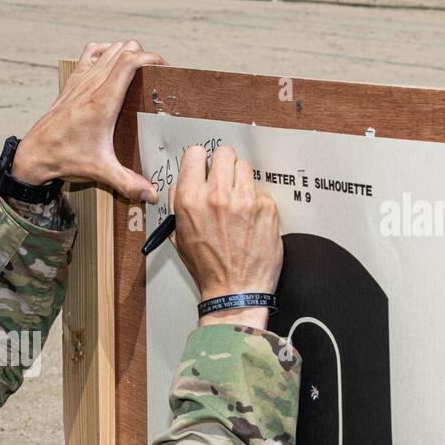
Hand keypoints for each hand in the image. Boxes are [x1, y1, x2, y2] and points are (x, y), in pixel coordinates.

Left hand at [11, 40, 167, 202]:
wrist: (35, 154)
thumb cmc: (65, 159)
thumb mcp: (100, 171)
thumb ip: (128, 183)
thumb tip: (152, 195)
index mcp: (103, 102)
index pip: (131, 61)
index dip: (152, 58)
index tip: (164, 68)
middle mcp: (92, 85)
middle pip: (124, 49)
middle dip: (144, 56)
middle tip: (154, 74)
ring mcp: (80, 81)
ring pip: (110, 48)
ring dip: (126, 52)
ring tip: (138, 70)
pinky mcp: (72, 82)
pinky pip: (91, 53)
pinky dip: (105, 51)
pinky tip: (112, 64)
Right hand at [168, 145, 281, 330]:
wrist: (235, 290)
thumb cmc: (206, 266)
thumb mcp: (179, 234)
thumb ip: (178, 202)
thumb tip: (185, 180)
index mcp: (190, 200)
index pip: (195, 154)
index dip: (200, 161)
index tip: (204, 169)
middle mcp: (216, 195)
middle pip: (224, 153)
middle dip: (222, 165)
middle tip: (223, 182)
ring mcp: (244, 199)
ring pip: (244, 167)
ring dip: (240, 180)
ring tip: (238, 201)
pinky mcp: (266, 207)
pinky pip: (260, 189)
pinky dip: (255, 200)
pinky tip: (250, 219)